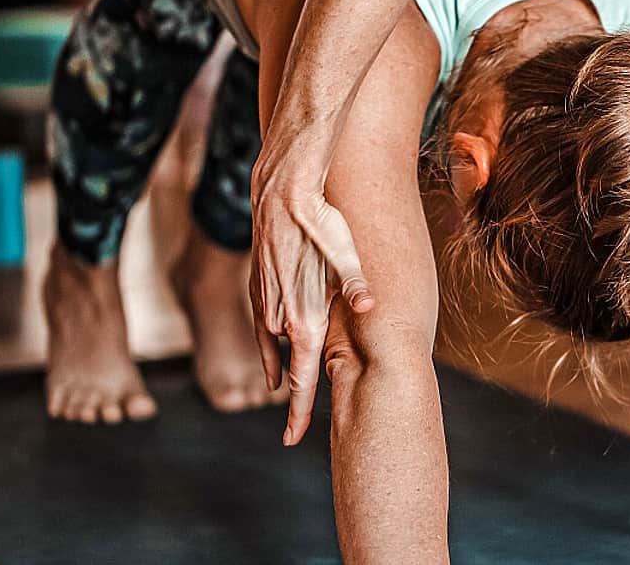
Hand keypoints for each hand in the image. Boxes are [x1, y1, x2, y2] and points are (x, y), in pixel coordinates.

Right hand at [249, 164, 372, 445]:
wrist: (281, 190)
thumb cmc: (320, 220)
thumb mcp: (345, 251)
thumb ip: (355, 283)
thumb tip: (370, 305)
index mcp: (303, 314)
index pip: (302, 375)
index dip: (299, 409)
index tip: (293, 438)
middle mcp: (280, 312)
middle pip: (288, 368)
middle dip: (293, 399)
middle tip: (294, 432)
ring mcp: (265, 298)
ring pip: (272, 345)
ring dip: (281, 368)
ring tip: (284, 390)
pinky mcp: (259, 281)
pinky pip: (263, 322)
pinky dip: (269, 340)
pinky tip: (275, 340)